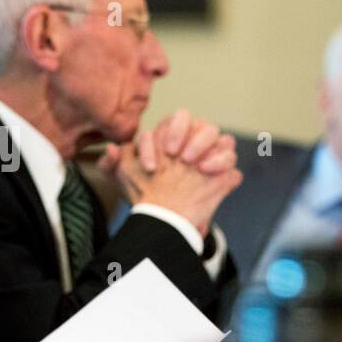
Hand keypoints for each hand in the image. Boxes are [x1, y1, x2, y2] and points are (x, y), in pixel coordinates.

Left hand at [108, 136, 241, 235]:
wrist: (163, 219)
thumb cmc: (143, 192)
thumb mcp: (123, 178)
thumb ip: (111, 163)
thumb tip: (111, 150)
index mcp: (171, 135)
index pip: (173, 122)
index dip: (166, 136)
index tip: (154, 163)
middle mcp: (192, 141)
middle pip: (200, 123)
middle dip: (190, 136)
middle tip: (180, 157)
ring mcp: (210, 155)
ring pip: (219, 136)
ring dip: (206, 145)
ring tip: (196, 166)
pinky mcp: (224, 172)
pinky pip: (230, 158)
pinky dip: (222, 161)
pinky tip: (208, 172)